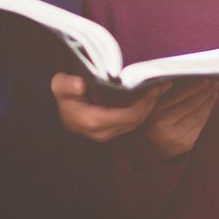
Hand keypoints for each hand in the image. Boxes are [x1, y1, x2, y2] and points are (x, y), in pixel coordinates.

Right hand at [51, 73, 167, 141]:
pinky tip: (147, 97)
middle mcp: (102, 132)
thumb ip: (68, 85)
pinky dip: (140, 110)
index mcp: (93, 121)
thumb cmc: (62, 92)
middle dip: (151, 103)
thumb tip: (80, 85)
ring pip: (135, 123)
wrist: (56, 107)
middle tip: (162, 84)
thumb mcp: (60, 85)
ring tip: (158, 88)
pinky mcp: (109, 132)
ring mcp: (106, 134)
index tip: (155, 86)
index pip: (129, 116)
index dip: (145, 102)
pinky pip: (130, 123)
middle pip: (136, 120)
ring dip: (148, 107)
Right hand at [144, 80, 218, 159]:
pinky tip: (209, 105)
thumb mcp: (153, 108)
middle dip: (205, 93)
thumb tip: (180, 80)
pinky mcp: (187, 143)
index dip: (194, 88)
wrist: (157, 148)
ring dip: (209, 103)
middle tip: (215, 84)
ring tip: (214, 92)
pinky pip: (200, 125)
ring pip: (198, 116)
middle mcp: (166, 127)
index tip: (205, 80)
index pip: (180, 98)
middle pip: (191, 106)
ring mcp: (178, 137)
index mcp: (156, 115)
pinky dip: (206, 113)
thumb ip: (164, 94)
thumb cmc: (156, 121)